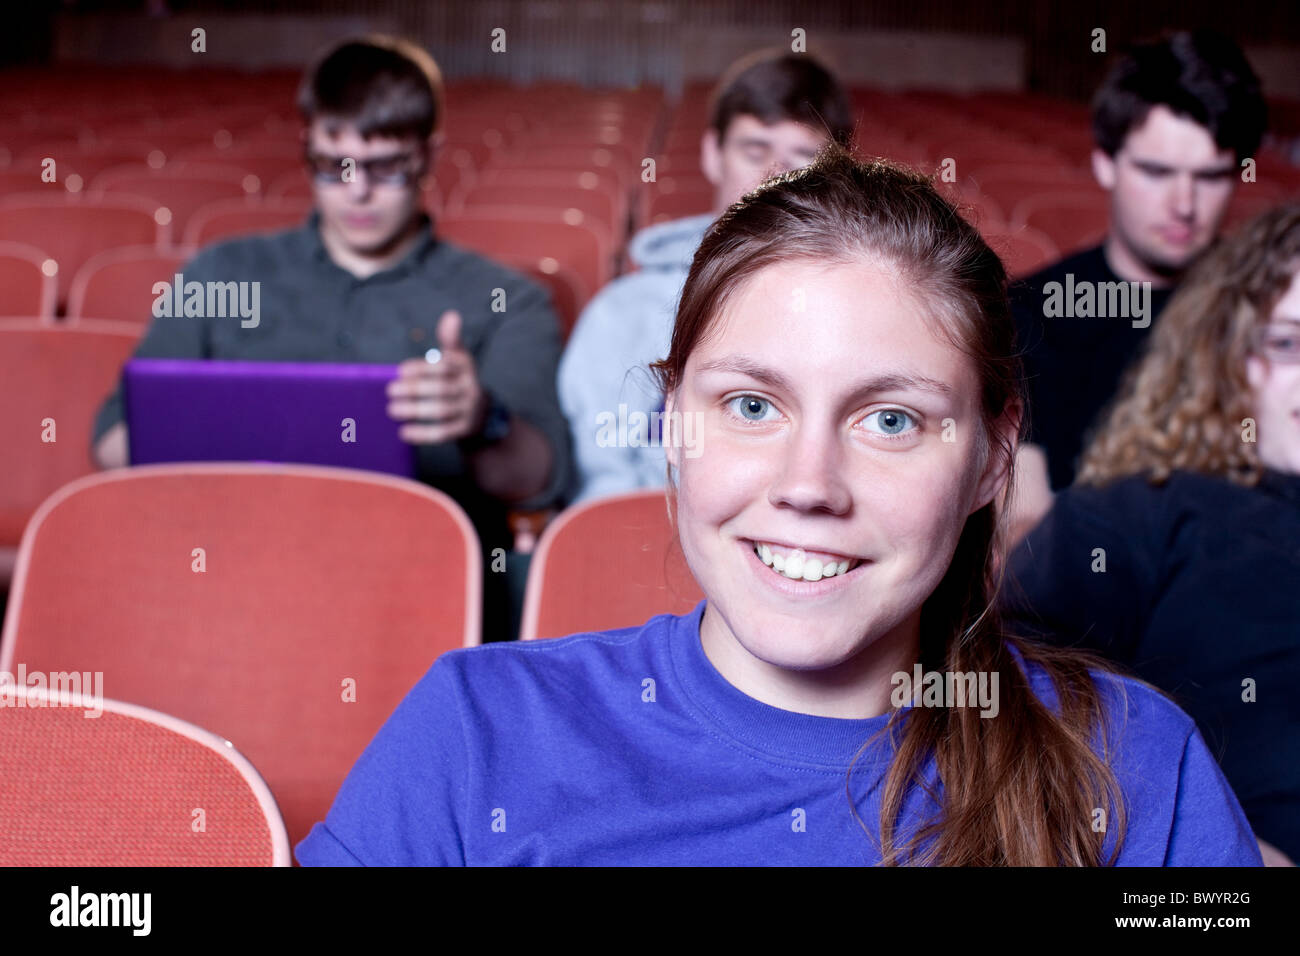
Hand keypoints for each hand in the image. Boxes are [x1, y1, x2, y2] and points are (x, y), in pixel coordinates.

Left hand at [386, 310, 487, 443]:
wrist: (481, 414)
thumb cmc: (459, 381)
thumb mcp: (458, 359)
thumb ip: (450, 340)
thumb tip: (451, 315)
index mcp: (465, 367)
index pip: (445, 366)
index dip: (422, 368)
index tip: (400, 370)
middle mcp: (470, 388)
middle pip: (442, 389)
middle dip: (415, 390)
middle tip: (390, 391)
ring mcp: (469, 410)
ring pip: (441, 411)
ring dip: (415, 411)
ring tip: (392, 410)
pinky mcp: (464, 430)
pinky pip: (443, 433)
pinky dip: (423, 434)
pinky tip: (404, 433)